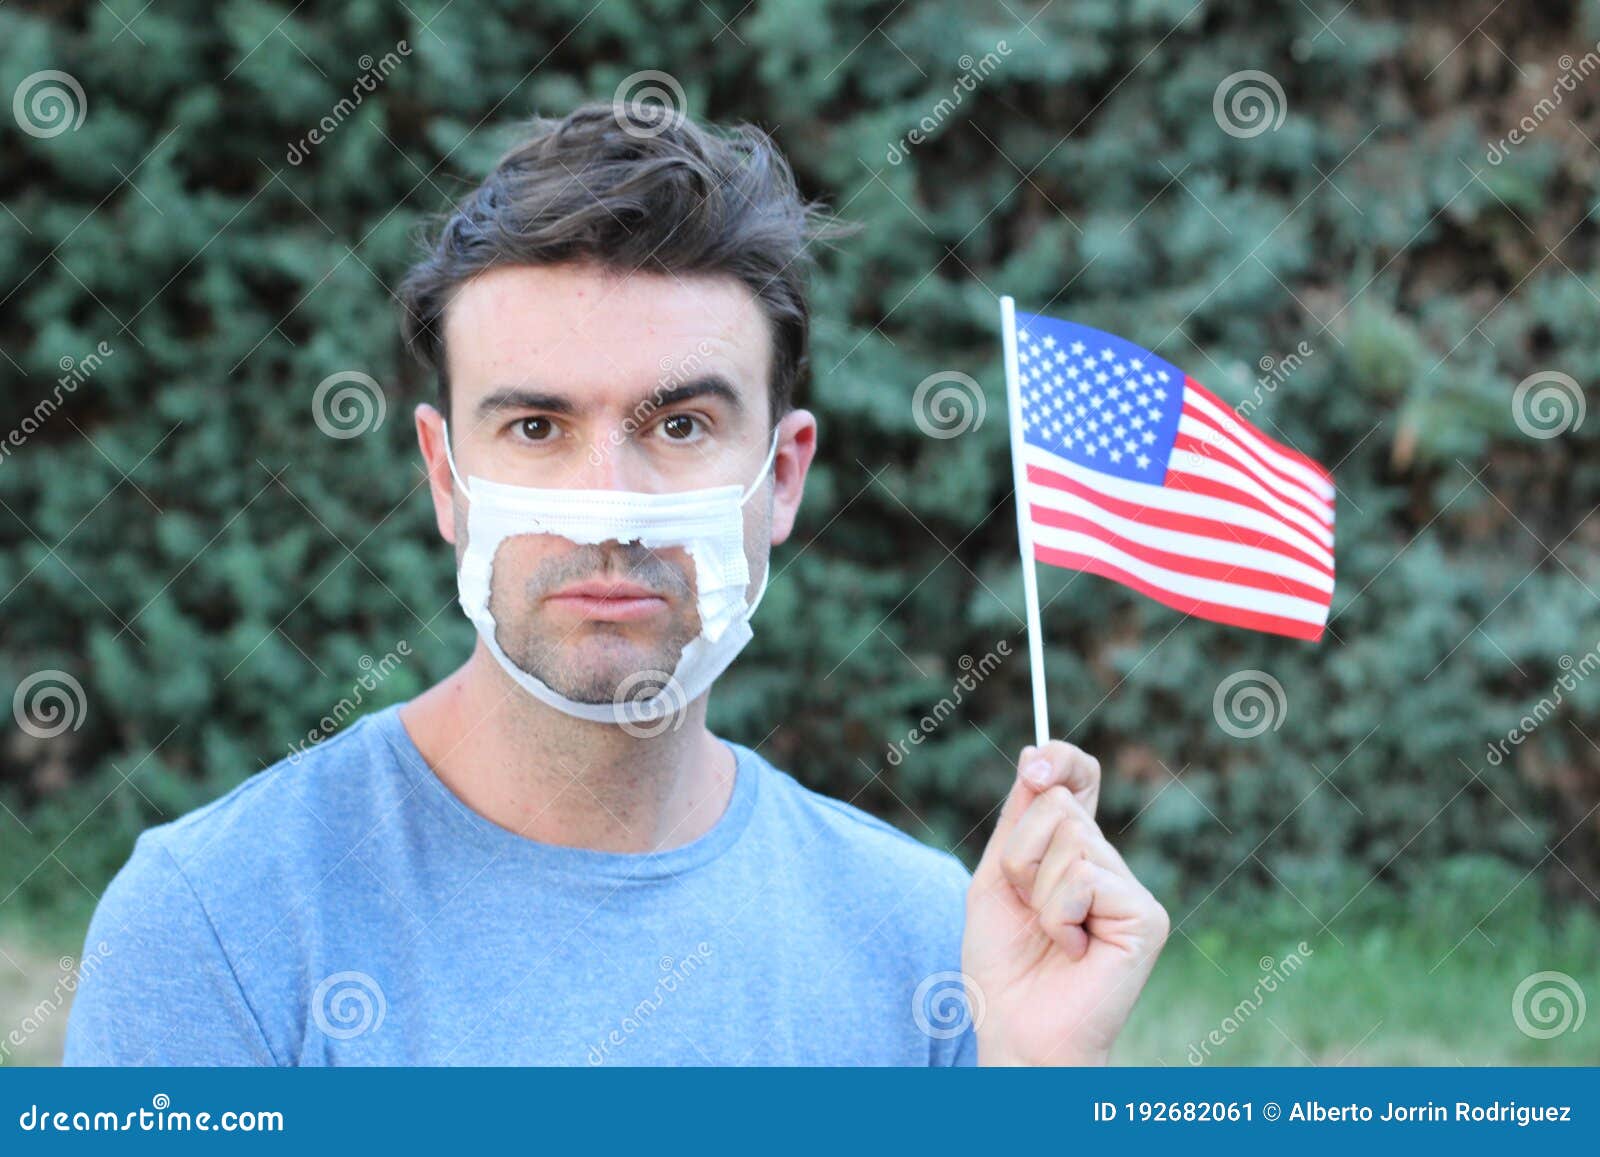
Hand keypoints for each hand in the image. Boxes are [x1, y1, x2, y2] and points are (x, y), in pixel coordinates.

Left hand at [962, 741, 1168, 1064]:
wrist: (1016, 1030)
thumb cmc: (1005, 965)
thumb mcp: (998, 878)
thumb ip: (1018, 818)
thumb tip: (1037, 753)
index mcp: (1075, 851)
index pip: (1081, 780)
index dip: (1063, 760)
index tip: (1034, 765)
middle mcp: (1109, 864)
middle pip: (1057, 805)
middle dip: (1020, 855)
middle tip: (1026, 908)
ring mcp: (1131, 890)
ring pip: (1068, 838)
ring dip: (1035, 890)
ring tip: (1049, 935)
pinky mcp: (1146, 916)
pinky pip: (1083, 878)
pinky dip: (1057, 916)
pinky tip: (1072, 950)